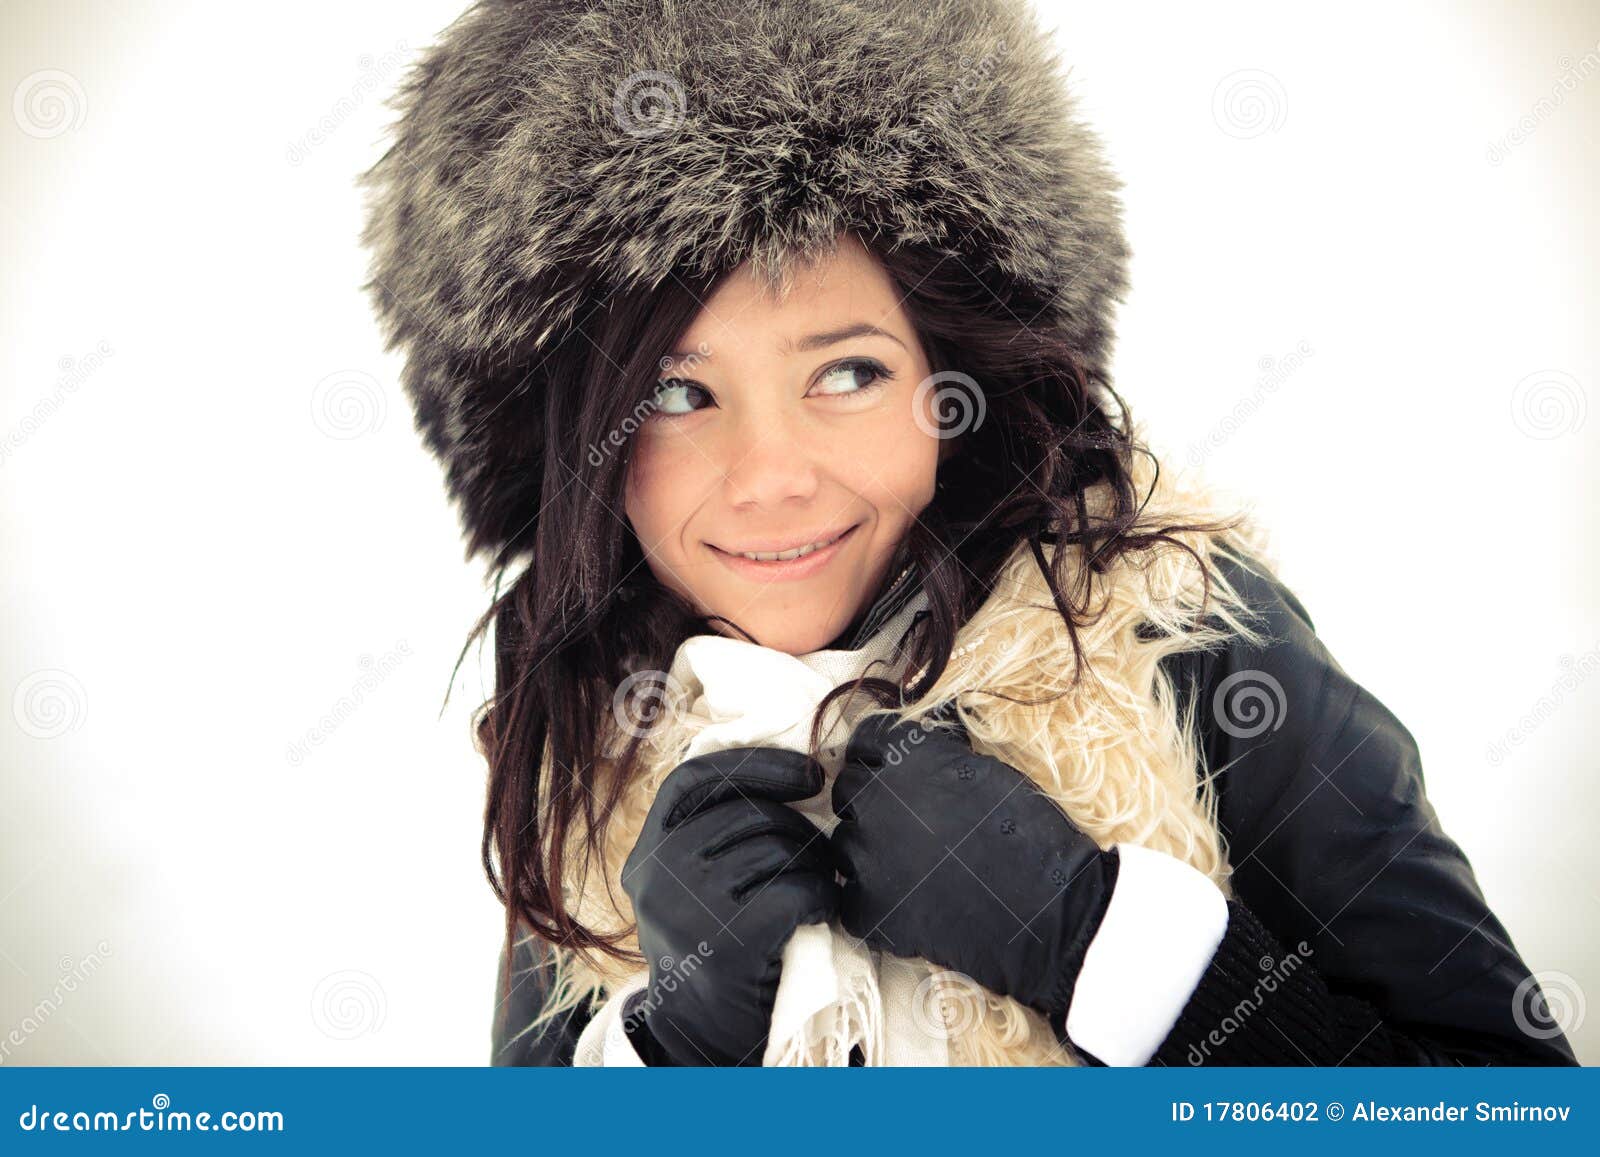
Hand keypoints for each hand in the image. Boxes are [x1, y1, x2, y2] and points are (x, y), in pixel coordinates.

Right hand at [620, 745, 838, 1064]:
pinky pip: (797, 892)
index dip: (756, 764)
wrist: (704, 1040)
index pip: (694, 778)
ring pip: (779, 850)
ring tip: (819, 888)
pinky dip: (820, 899)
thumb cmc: (716, 948)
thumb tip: (794, 768)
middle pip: (749, 813)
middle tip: (824, 854)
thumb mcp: (691, 885)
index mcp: (646, 852)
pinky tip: (820, 913)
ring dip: (816, 867)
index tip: (808, 772)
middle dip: (801, 827)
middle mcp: (657, 873)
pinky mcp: (726, 942)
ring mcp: (687, 907)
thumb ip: (714, 834)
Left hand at [829, 713, 1119, 1022]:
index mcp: (906, 755)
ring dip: (870, 854)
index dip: (878, 758)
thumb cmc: (1029, 832)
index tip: (893, 775)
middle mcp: (875, 797)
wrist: (1049, 908)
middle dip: (871, 804)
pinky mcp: (868, 907)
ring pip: (845, 845)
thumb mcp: (983, 767)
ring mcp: (866, 855)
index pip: (863, 742)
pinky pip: (851, 899)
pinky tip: (910, 905)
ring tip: (915, 870)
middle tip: (910, 828)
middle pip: (847, 791)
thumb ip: (934, 754)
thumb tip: (912, 742)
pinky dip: (874, 903)